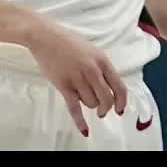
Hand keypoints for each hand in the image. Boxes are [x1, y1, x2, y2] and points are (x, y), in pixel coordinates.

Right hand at [24, 20, 128, 136]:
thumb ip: (100, 68)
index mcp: (102, 61)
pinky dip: (80, 121)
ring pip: (91, 103)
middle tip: (101, 112)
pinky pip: (75, 108)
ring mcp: (78, 78)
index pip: (120, 87)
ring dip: (88, 104)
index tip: (120, 110)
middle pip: (107, 99)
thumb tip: (108, 88)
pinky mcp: (64, 85)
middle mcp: (93, 70)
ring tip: (80, 96)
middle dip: (105, 109)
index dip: (122, 102)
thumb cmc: (67, 42)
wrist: (45, 36)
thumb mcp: (91, 51)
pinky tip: (85, 130)